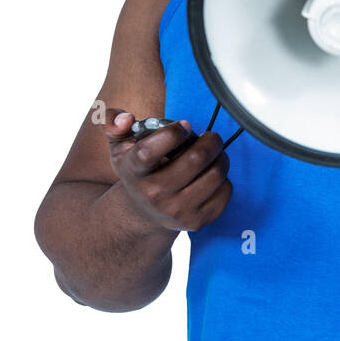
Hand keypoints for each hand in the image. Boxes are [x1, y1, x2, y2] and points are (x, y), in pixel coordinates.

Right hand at [102, 110, 232, 231]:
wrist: (144, 212)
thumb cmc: (138, 171)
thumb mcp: (120, 146)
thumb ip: (114, 123)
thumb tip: (126, 118)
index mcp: (133, 171)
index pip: (148, 151)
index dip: (172, 133)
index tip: (184, 126)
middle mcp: (153, 194)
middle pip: (196, 159)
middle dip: (211, 141)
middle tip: (211, 137)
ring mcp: (176, 211)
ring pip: (216, 174)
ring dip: (221, 157)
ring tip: (214, 154)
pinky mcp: (196, 222)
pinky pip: (225, 191)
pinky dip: (224, 178)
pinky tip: (211, 175)